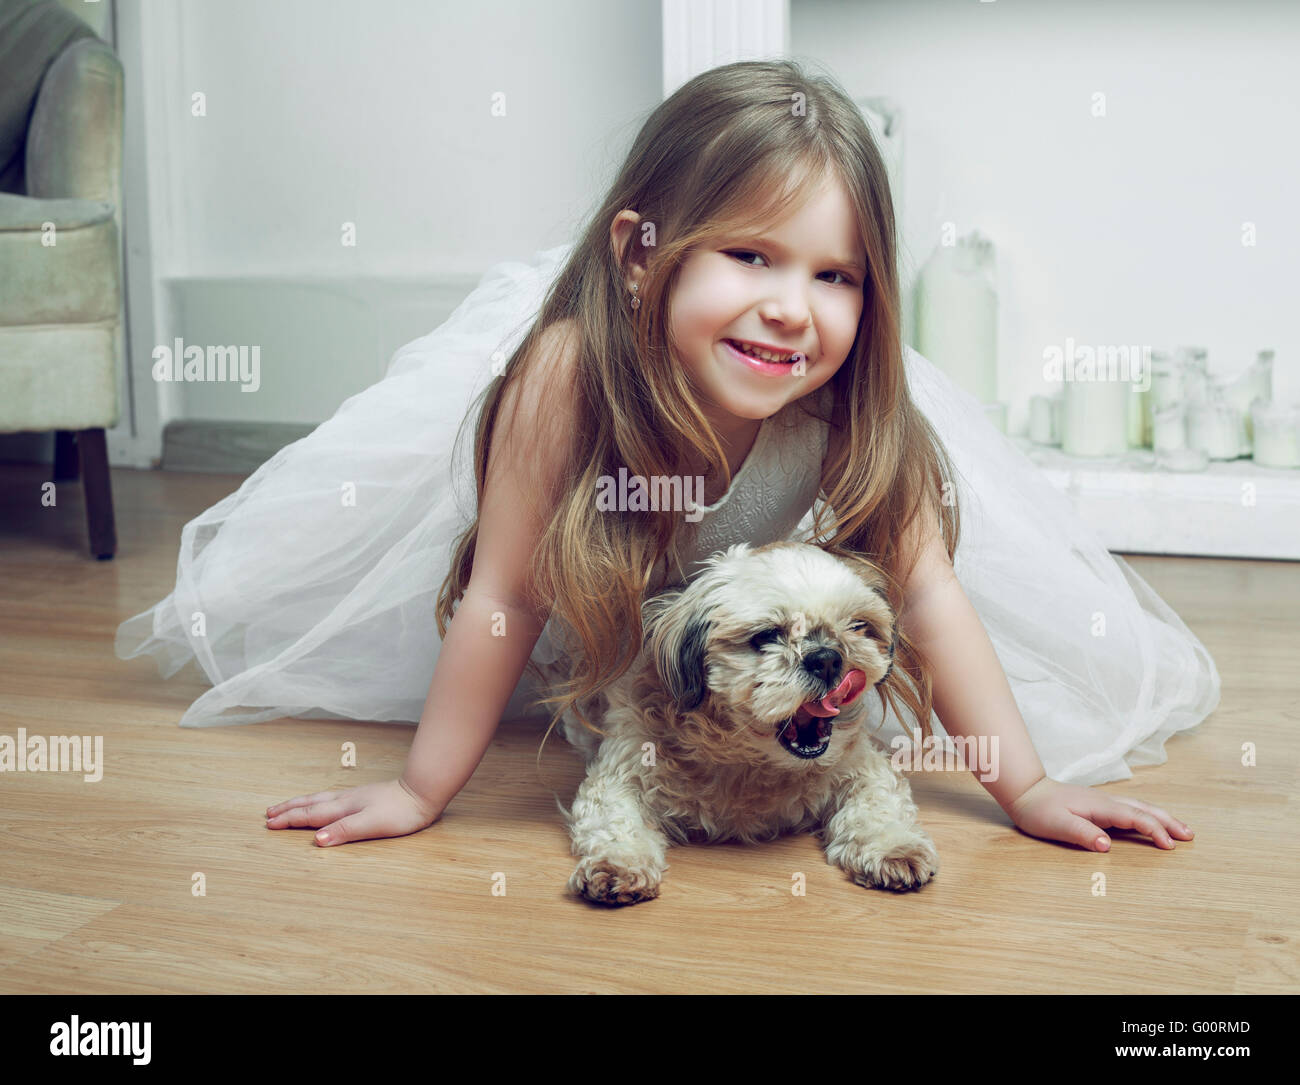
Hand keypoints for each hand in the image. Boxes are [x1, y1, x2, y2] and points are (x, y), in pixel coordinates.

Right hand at [266, 777, 443, 845]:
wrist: (422, 792)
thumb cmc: (400, 812)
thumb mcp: (372, 825)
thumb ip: (344, 831)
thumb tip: (317, 840)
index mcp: (344, 808)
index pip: (311, 815)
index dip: (290, 820)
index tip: (269, 824)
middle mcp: (345, 800)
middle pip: (311, 804)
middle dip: (289, 809)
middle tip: (268, 813)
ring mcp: (355, 797)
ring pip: (320, 799)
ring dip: (300, 803)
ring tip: (286, 805)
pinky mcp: (364, 797)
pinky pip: (331, 798)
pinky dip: (317, 801)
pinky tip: (322, 802)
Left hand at [1005, 776, 1193, 851]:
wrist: (1025, 792)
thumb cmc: (1039, 810)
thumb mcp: (1057, 825)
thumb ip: (1082, 834)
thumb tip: (1107, 845)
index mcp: (1100, 807)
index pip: (1135, 817)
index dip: (1154, 830)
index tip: (1169, 846)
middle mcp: (1106, 802)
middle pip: (1144, 809)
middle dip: (1168, 821)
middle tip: (1190, 836)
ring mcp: (1103, 802)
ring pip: (1139, 808)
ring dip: (1161, 817)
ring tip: (1180, 829)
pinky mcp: (1099, 806)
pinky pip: (1130, 810)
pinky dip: (1147, 816)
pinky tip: (1151, 822)